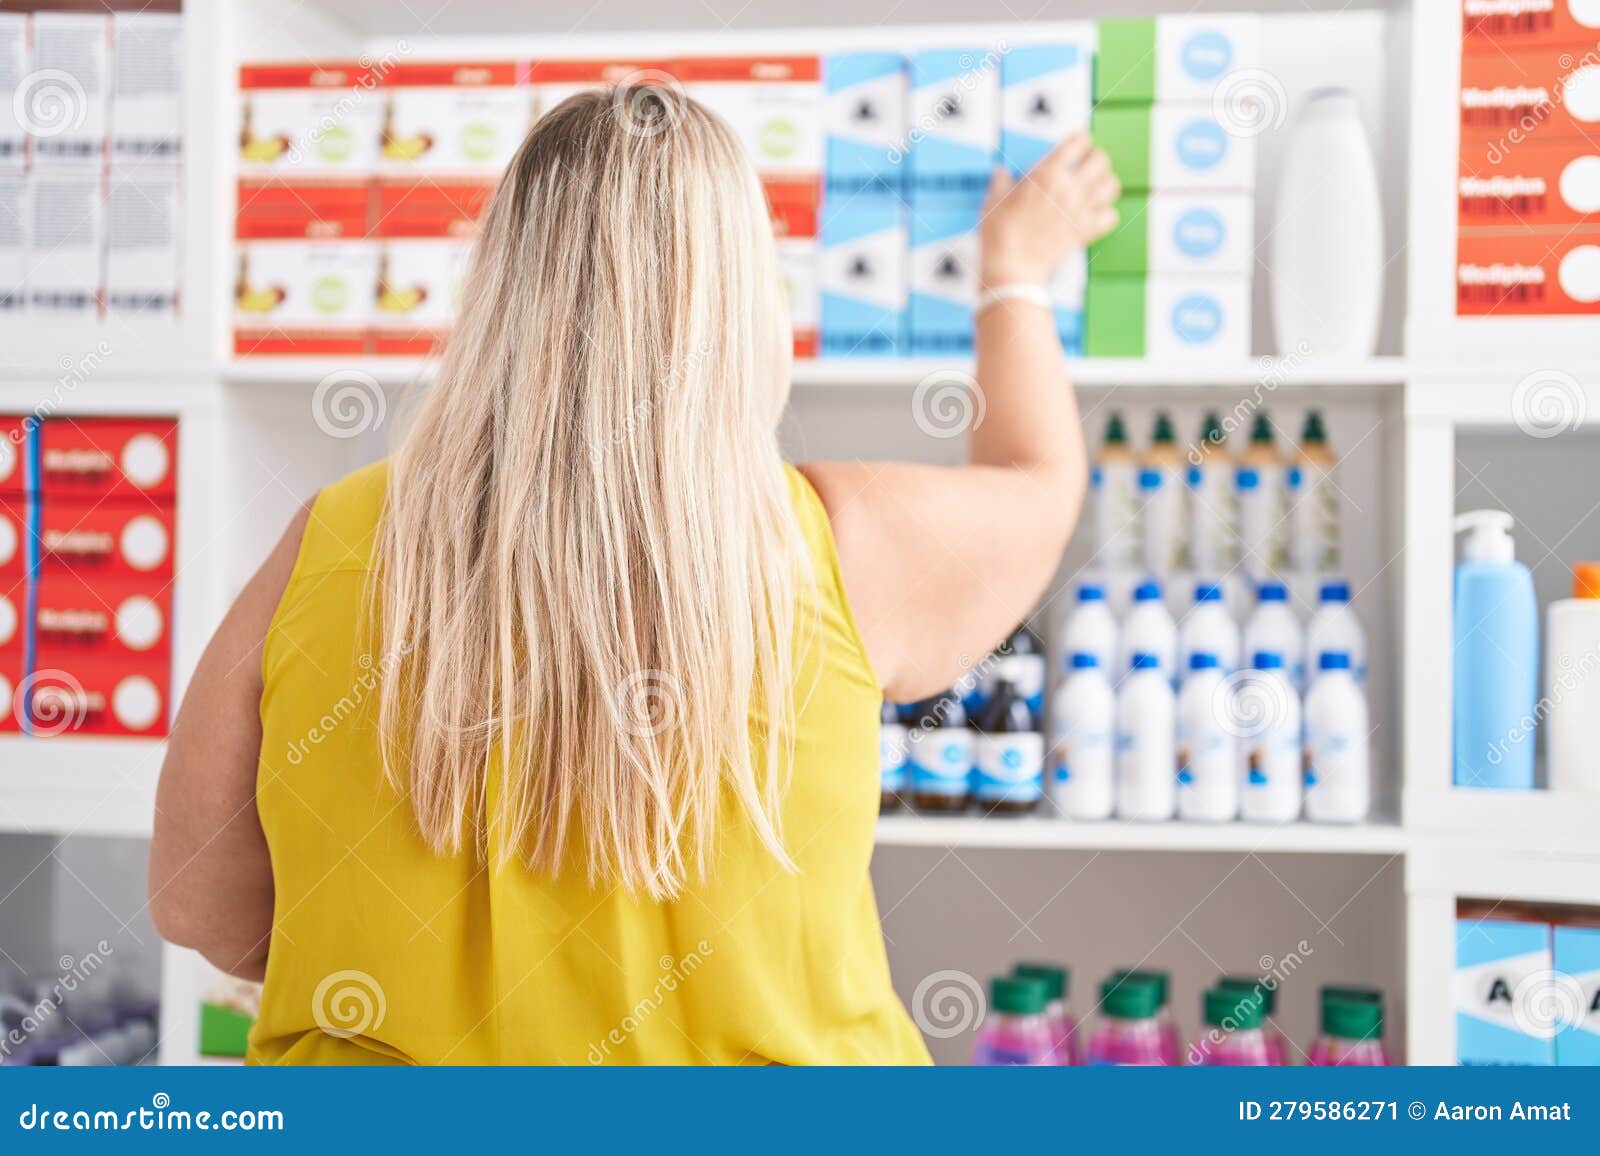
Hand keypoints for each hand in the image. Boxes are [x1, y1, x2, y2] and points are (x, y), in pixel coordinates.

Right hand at [979, 133, 1119, 287]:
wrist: (1012, 268)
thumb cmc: (1000, 235)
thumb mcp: (993, 201)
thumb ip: (1001, 182)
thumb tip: (1000, 173)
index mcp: (1047, 173)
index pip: (1078, 142)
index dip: (1078, 140)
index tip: (1076, 144)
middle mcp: (1069, 187)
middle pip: (1101, 160)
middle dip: (1094, 160)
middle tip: (1085, 166)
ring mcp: (1081, 210)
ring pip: (1112, 185)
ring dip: (1104, 184)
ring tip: (1093, 188)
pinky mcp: (1086, 232)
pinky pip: (1111, 216)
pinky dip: (1106, 214)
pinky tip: (1093, 215)